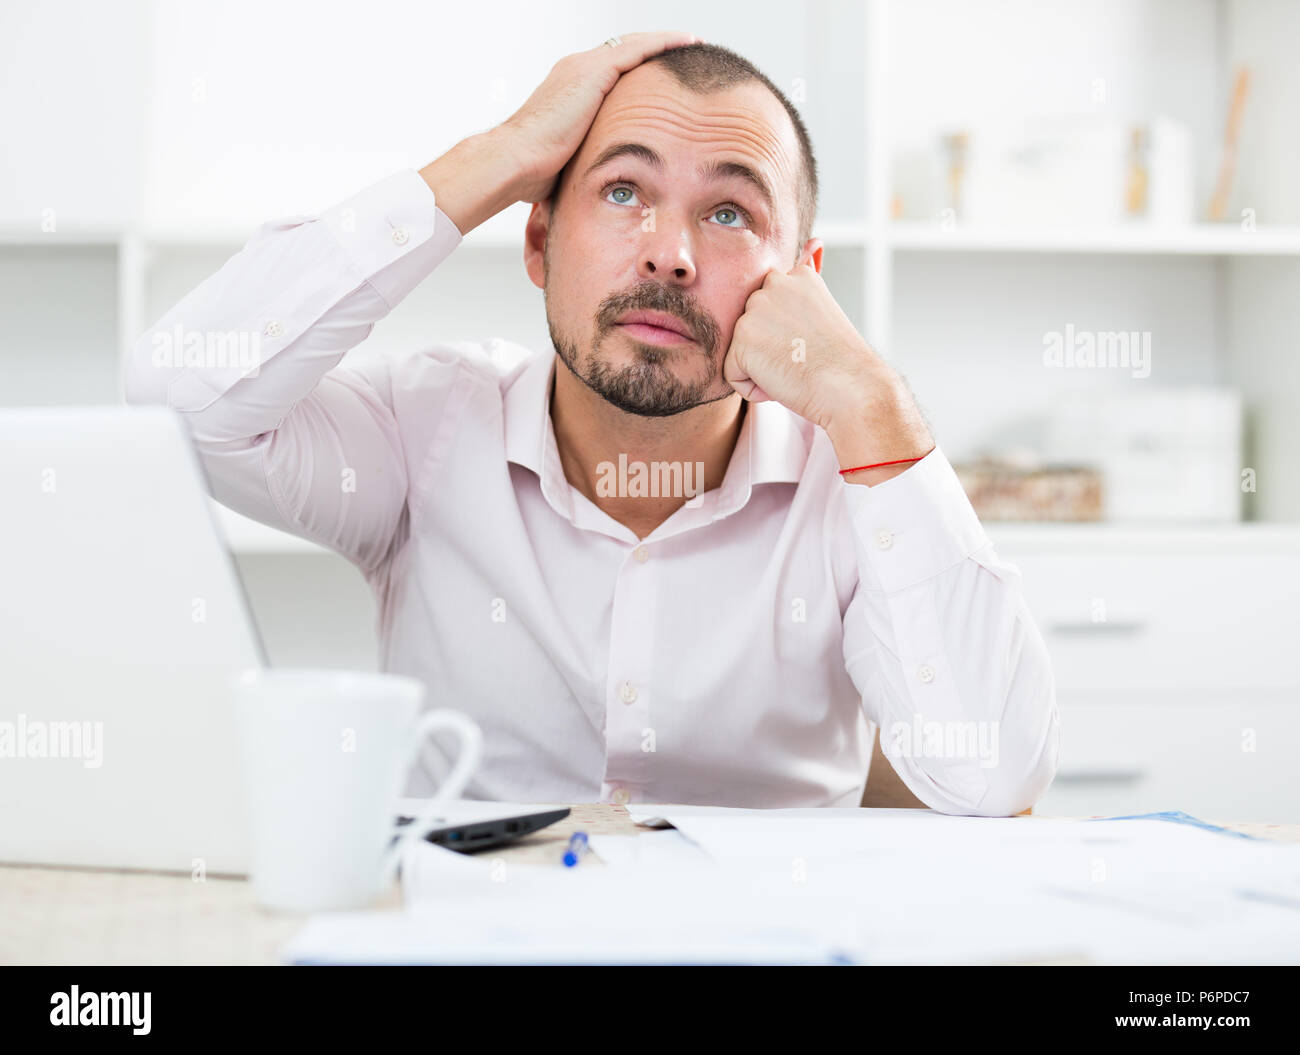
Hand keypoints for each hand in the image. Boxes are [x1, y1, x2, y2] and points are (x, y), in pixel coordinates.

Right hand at [499, 31, 698, 202]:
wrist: (515, 161)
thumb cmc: (534, 171)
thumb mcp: (566, 159)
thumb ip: (584, 155)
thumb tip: (595, 178)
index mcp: (569, 89)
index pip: (611, 70)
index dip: (637, 69)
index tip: (659, 77)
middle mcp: (576, 70)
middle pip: (625, 52)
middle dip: (654, 50)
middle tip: (685, 50)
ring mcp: (584, 67)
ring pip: (634, 45)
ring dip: (664, 43)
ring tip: (692, 42)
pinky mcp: (594, 71)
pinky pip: (638, 49)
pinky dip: (663, 43)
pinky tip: (687, 42)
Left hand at [722, 264, 933, 476]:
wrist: (851, 387)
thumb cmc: (841, 360)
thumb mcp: (822, 309)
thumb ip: (806, 282)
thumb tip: (813, 242)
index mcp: (796, 275)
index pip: (769, 310)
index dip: (786, 335)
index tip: (812, 343)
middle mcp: (774, 284)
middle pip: (751, 328)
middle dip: (770, 349)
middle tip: (804, 357)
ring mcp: (756, 309)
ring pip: (741, 350)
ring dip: (762, 368)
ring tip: (795, 368)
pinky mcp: (742, 338)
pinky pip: (732, 375)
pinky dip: (754, 388)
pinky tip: (783, 380)